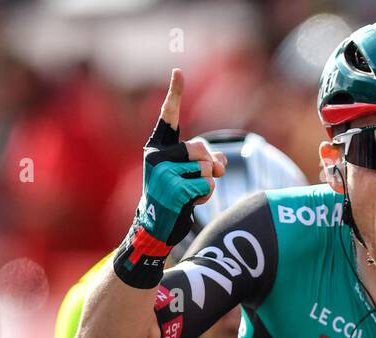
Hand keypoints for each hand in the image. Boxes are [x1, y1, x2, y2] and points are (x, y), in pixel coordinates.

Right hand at [112, 69, 226, 287]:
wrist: (155, 229)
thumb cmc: (172, 199)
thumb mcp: (187, 174)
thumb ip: (205, 160)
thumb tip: (220, 160)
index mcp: (157, 148)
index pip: (168, 117)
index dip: (174, 94)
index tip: (178, 71)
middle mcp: (156, 156)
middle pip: (201, 148)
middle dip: (208, 165)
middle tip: (198, 180)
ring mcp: (163, 173)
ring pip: (206, 168)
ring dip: (207, 183)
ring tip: (189, 194)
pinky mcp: (173, 189)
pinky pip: (206, 185)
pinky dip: (205, 196)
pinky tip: (189, 203)